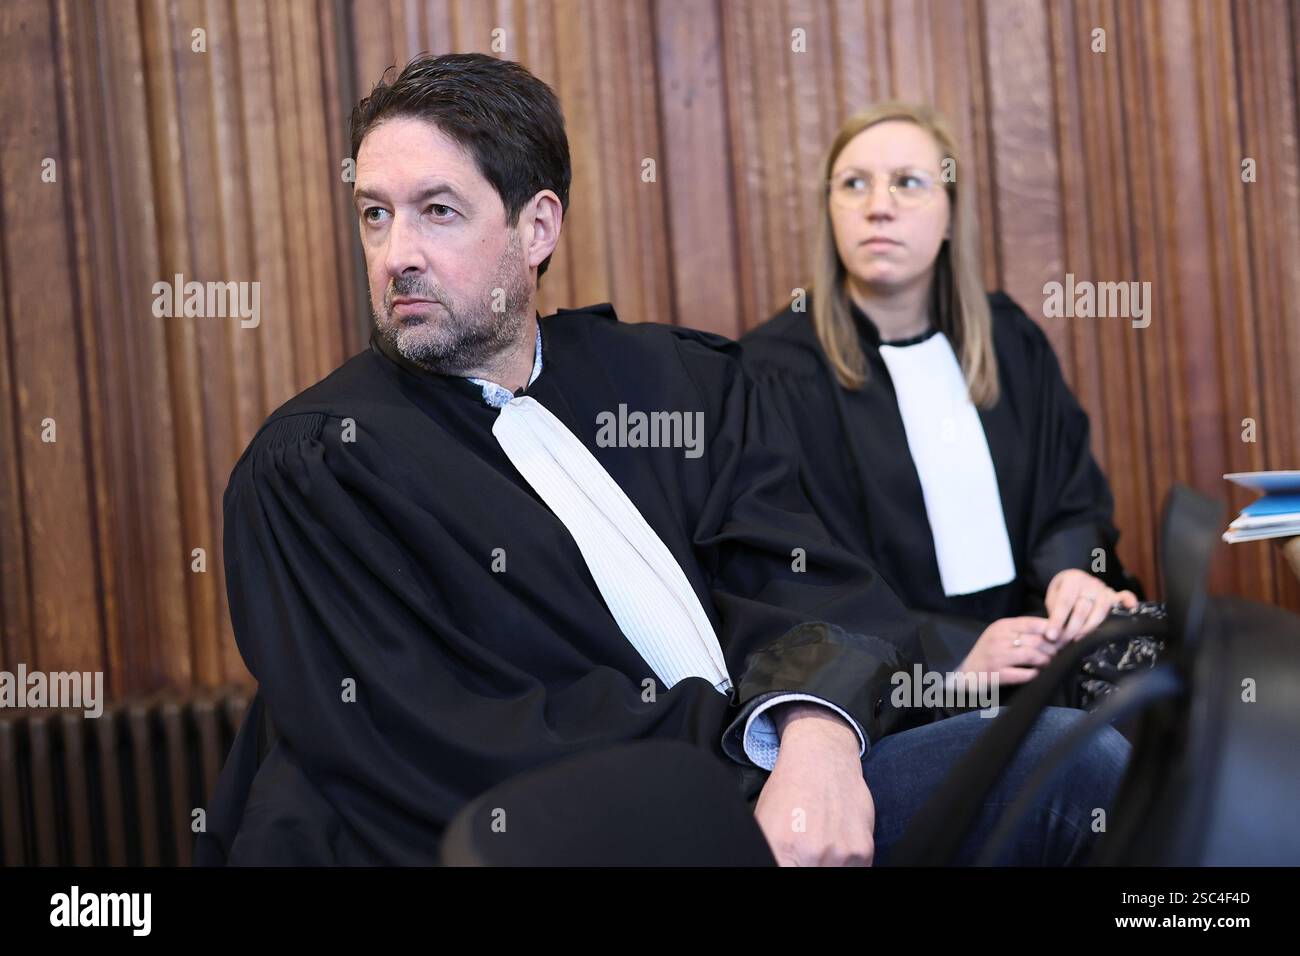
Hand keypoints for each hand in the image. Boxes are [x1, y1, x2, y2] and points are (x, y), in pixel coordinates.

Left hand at [752, 705, 873, 865]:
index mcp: (779, 849)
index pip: (784, 874)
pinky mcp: (863, 850)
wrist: (820, 758)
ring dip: (830, 865)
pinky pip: (855, 871)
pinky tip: (838, 841)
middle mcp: (810, 854)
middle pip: (810, 875)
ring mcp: (839, 853)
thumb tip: (780, 862)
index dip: (789, 866)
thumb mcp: (764, 823)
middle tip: (806, 850)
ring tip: (823, 844)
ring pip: (835, 874)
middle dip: (807, 864)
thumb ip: (772, 852)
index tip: (793, 860)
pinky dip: (847, 862)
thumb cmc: (789, 789)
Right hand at [957, 616, 1060, 685]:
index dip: (1051, 630)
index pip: (1032, 623)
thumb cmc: (989, 652)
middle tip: (1057, 653)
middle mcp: (999, 639)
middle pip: (1035, 640)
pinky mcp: (997, 674)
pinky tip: (1036, 673)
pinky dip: (1034, 674)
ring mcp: (997, 656)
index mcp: (1001, 626)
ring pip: (1031, 655)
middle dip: (1052, 648)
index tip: (1061, 637)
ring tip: (1048, 663)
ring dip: (1045, 660)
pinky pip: (1024, 674)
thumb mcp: (1001, 634)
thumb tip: (1053, 631)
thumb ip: (1021, 630)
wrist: (966, 672)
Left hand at [1044, 569, 1137, 642]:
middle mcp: (1091, 583)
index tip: (1051, 636)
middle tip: (1063, 642)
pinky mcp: (1114, 595)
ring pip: (1101, 609)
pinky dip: (1128, 601)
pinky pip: (1124, 597)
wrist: (1074, 580)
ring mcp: (1104, 589)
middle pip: (1084, 608)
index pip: (1065, 602)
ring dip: (1090, 627)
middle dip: (1072, 628)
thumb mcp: (1052, 598)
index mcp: (1072, 579)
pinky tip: (1131, 608)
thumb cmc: (1062, 592)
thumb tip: (1053, 636)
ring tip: (1079, 639)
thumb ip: (1053, 614)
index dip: (1057, 621)